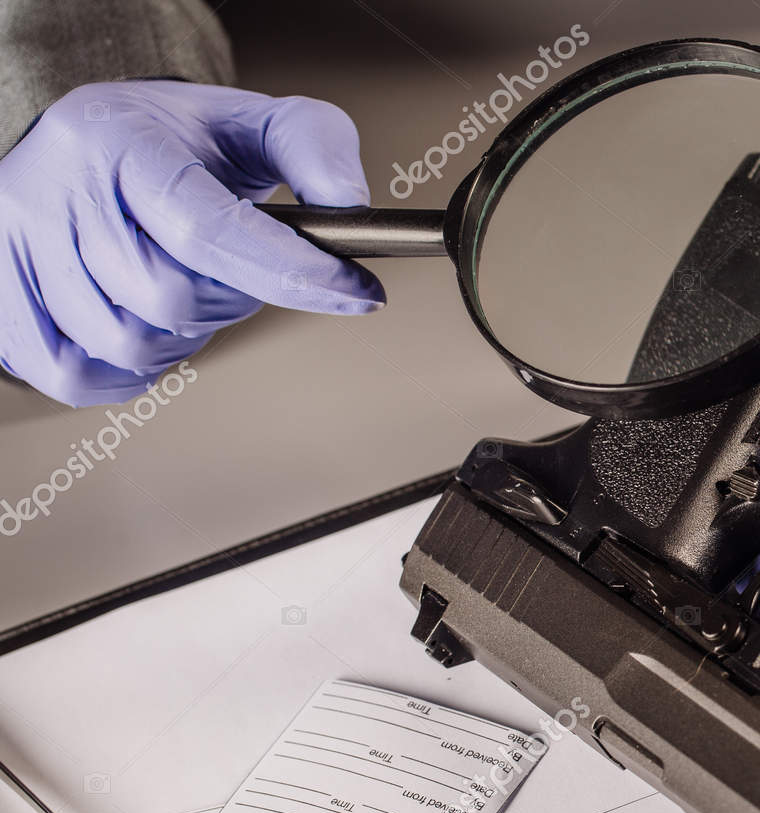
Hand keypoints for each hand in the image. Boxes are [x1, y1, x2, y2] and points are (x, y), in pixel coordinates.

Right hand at [0, 81, 383, 405]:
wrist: (91, 147)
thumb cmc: (175, 145)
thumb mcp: (252, 123)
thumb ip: (315, 148)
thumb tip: (349, 208)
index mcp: (116, 139)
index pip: (209, 228)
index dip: (293, 273)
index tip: (358, 293)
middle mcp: (52, 189)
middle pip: (172, 299)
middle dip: (231, 300)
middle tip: (234, 272)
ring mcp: (15, 247)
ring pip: (128, 344)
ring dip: (182, 337)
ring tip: (185, 290)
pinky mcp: (1, 301)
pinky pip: (77, 377)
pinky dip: (130, 372)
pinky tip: (147, 327)